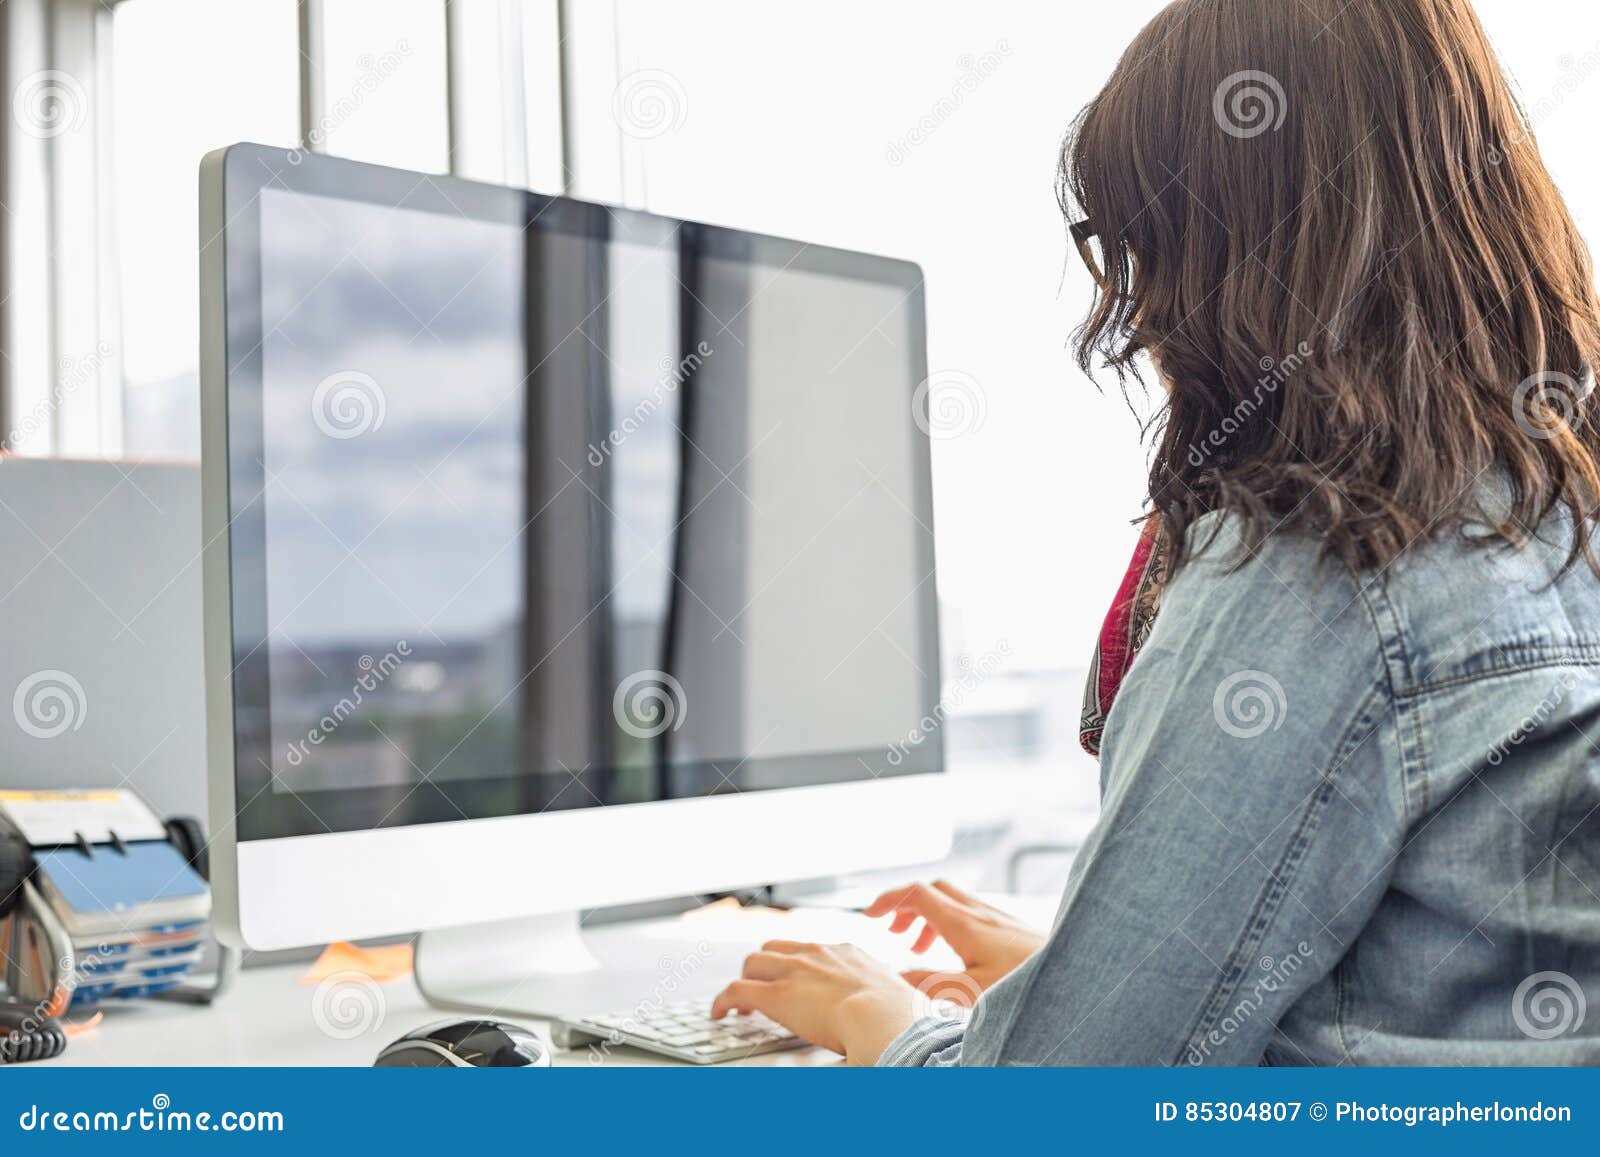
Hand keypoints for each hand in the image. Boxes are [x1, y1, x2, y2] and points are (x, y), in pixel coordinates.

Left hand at [710, 940, 919, 1065]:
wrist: (883, 1018)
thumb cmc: (899, 1016)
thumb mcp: (898, 997)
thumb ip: (892, 1000)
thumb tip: (906, 1014)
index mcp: (846, 953)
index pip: (811, 948)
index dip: (797, 963)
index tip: (796, 978)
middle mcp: (816, 954)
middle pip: (775, 947)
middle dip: (765, 966)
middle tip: (763, 987)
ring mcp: (794, 971)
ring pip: (753, 963)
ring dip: (746, 981)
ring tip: (742, 1003)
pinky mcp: (775, 995)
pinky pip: (736, 991)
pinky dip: (723, 1001)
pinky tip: (720, 1013)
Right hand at [865, 879, 1044, 1003]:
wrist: (1075, 974)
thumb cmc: (1026, 985)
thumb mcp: (971, 992)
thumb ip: (930, 983)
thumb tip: (896, 976)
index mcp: (963, 923)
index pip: (916, 893)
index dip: (888, 900)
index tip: (869, 915)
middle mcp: (980, 913)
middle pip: (933, 890)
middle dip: (906, 905)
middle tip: (892, 930)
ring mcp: (997, 917)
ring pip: (952, 900)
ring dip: (928, 916)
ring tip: (918, 948)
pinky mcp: (1011, 927)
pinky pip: (970, 912)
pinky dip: (950, 924)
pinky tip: (955, 952)